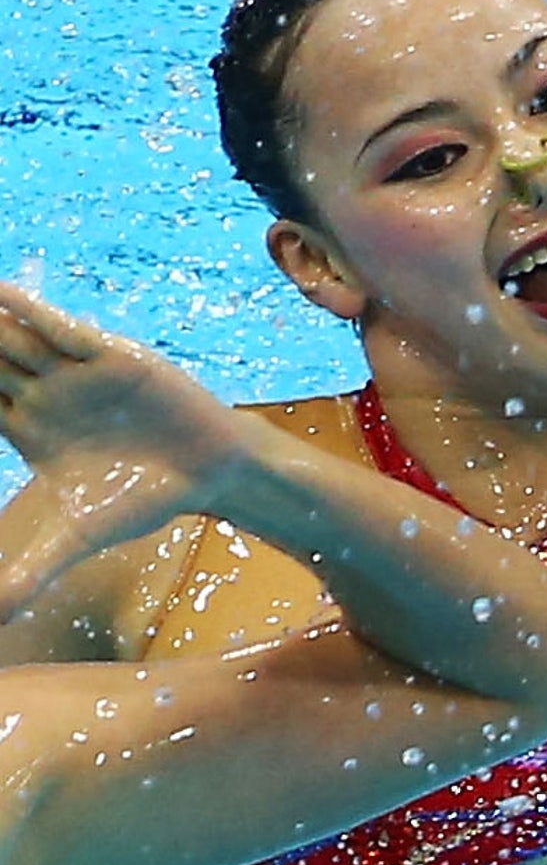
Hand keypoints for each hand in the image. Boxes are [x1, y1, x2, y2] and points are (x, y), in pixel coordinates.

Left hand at [0, 285, 249, 619]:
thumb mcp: (78, 536)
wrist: (207, 472)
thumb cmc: (143, 498)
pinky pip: (67, 332)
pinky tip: (4, 295)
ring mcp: (77, 372)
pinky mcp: (113, 356)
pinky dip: (36, 313)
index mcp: (26, 429)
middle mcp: (46, 393)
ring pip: (17, 341)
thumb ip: (32, 570)